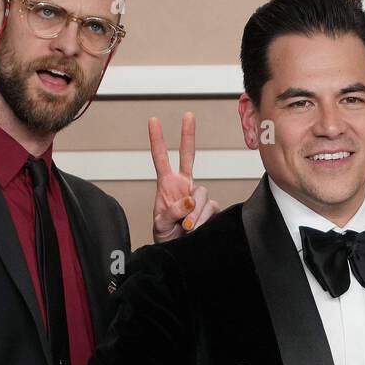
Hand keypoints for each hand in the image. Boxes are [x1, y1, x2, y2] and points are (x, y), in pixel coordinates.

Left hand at [149, 112, 218, 242]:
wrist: (178, 249)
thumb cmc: (166, 236)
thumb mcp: (161, 224)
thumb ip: (172, 211)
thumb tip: (189, 201)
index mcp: (167, 184)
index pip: (161, 158)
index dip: (157, 140)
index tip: (153, 120)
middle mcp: (184, 185)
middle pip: (188, 156)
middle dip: (188, 135)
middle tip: (188, 115)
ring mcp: (198, 196)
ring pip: (201, 196)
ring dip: (194, 214)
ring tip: (186, 228)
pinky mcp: (210, 208)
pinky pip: (211, 209)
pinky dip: (203, 220)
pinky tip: (196, 228)